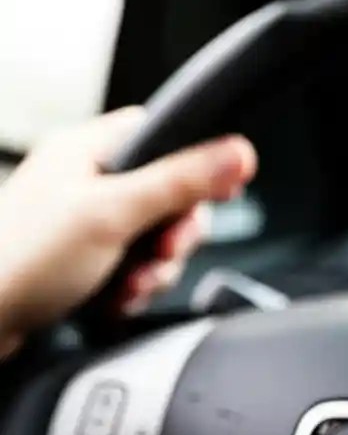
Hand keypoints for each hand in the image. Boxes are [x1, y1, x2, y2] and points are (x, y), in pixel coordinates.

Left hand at [0, 107, 256, 354]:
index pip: (164, 137)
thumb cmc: (18, 261)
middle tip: (160, 252)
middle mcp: (86, 180)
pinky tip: (116, 298)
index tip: (215, 195)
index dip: (196, 165)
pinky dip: (134, 286)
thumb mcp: (113, 215)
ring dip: (155, 269)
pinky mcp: (83, 260)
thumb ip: (181, 182)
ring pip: (155, 238)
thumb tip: (239, 153)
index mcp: (87, 150)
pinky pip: (134, 267)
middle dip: (175, 235)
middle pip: (169, 195)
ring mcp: (84, 222)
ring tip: (130, 284)